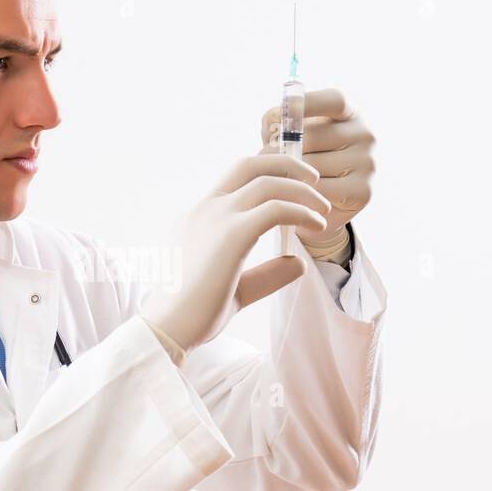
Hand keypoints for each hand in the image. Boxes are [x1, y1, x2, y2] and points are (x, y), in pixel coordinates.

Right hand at [140, 154, 329, 354]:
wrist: (168, 326)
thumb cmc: (194, 313)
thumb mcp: (236, 288)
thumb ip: (265, 273)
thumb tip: (298, 263)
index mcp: (200, 217)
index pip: (235, 178)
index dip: (267, 170)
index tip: (292, 178)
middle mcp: (206, 209)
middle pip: (250, 165)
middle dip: (286, 163)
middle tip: (313, 179)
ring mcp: (217, 218)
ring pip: (268, 182)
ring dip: (302, 191)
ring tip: (323, 208)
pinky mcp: (232, 234)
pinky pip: (276, 209)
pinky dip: (301, 211)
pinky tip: (317, 226)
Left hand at [261, 88, 375, 260]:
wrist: (323, 206)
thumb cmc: (306, 162)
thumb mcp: (295, 137)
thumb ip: (281, 125)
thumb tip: (271, 119)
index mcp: (351, 114)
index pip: (334, 100)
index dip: (306, 103)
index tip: (278, 113)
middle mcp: (366, 135)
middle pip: (314, 136)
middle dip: (282, 147)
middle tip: (261, 157)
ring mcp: (368, 163)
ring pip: (313, 165)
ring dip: (287, 172)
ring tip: (273, 177)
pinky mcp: (364, 191)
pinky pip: (320, 190)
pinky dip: (300, 192)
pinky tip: (289, 194)